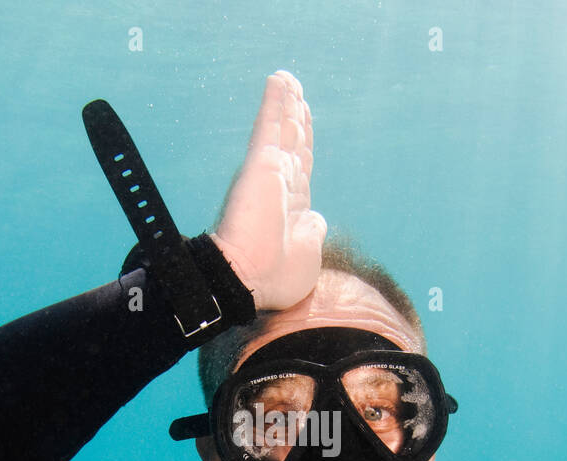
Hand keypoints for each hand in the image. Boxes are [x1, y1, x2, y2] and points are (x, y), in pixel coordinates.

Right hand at [212, 70, 326, 311]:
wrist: (249, 276)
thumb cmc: (276, 276)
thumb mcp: (308, 254)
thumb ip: (313, 233)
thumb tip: (318, 219)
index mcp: (292, 207)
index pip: (300, 167)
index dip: (304, 144)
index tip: (305, 124)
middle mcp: (280, 185)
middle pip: (292, 142)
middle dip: (297, 118)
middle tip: (298, 94)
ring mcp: (271, 171)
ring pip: (283, 127)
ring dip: (287, 101)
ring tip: (289, 79)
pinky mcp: (263, 162)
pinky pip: (271, 123)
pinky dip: (275, 101)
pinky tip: (279, 80)